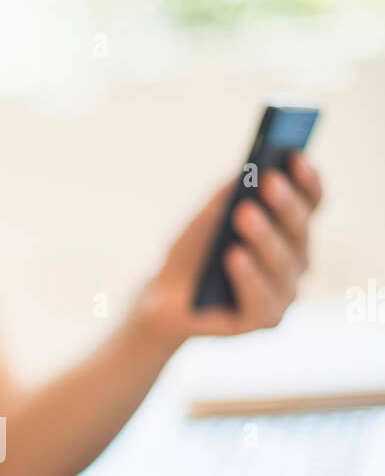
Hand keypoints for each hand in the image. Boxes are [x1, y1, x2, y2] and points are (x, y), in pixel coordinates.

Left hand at [135, 152, 322, 345]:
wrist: (164, 295)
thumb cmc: (194, 250)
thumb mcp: (208, 214)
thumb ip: (229, 193)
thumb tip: (248, 171)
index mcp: (290, 229)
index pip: (311, 201)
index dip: (307, 179)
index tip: (295, 155)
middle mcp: (297, 260)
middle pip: (300, 229)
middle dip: (284, 204)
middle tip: (267, 181)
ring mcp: (285, 291)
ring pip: (283, 264)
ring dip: (265, 238)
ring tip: (244, 214)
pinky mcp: (265, 319)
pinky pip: (262, 299)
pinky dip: (249, 277)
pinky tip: (235, 256)